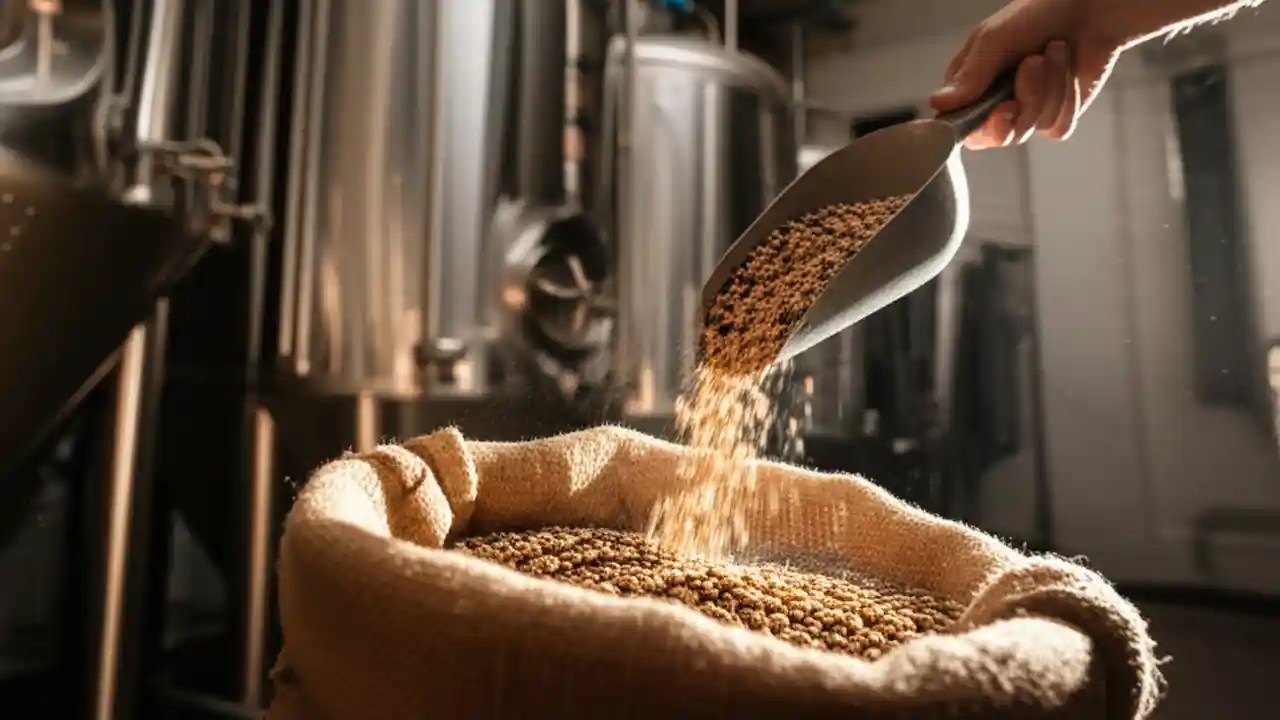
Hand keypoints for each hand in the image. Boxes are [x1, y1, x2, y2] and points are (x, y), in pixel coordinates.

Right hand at [929, 0, 1122, 149]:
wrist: (1088, 8)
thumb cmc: (1036, 15)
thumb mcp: (993, 40)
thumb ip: (968, 76)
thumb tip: (935, 102)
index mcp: (971, 87)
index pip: (962, 126)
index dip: (981, 125)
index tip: (1002, 107)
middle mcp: (996, 104)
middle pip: (999, 135)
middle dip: (1024, 100)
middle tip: (1031, 63)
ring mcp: (1027, 112)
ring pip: (1032, 127)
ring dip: (1050, 87)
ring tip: (1054, 51)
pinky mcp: (1057, 116)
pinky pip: (1058, 126)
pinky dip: (1067, 97)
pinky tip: (1070, 70)